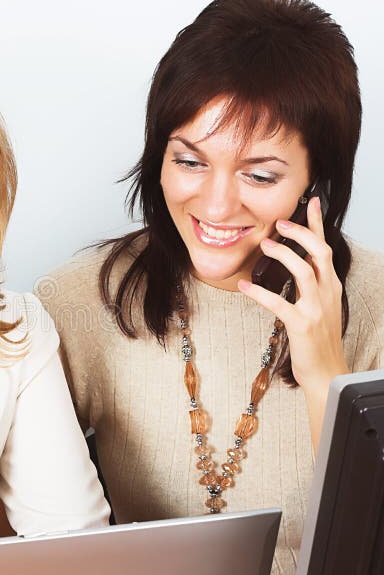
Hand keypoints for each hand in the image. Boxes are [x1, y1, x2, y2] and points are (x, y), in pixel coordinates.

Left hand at [238, 197, 348, 446]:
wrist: (327, 372)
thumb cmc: (319, 339)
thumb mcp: (320, 306)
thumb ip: (311, 286)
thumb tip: (297, 265)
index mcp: (331, 286)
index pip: (325, 248)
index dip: (317, 224)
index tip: (309, 202)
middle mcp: (327, 293)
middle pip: (319, 253)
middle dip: (300, 233)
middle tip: (280, 222)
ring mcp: (316, 309)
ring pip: (304, 272)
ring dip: (284, 255)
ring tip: (264, 245)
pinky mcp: (302, 325)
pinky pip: (279, 304)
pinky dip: (260, 293)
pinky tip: (244, 286)